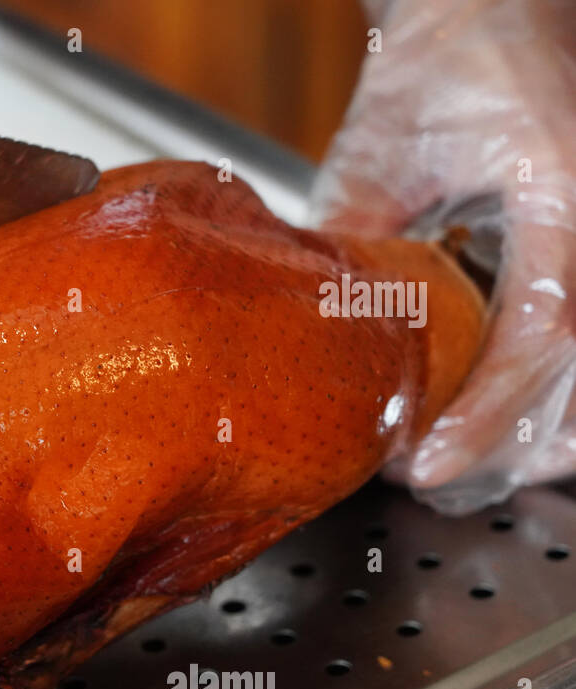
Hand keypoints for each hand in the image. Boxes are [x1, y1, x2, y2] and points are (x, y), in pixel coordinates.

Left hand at [312, 0, 575, 514]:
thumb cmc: (457, 52)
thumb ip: (352, 234)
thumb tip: (309, 322)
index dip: (490, 406)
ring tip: (461, 456)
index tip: (428, 457)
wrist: (504, 2)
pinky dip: (546, 384)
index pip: (545, 325)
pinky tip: (502, 413)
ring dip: (539, 423)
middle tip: (431, 471)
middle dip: (514, 438)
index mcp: (565, 189)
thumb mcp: (383, 147)